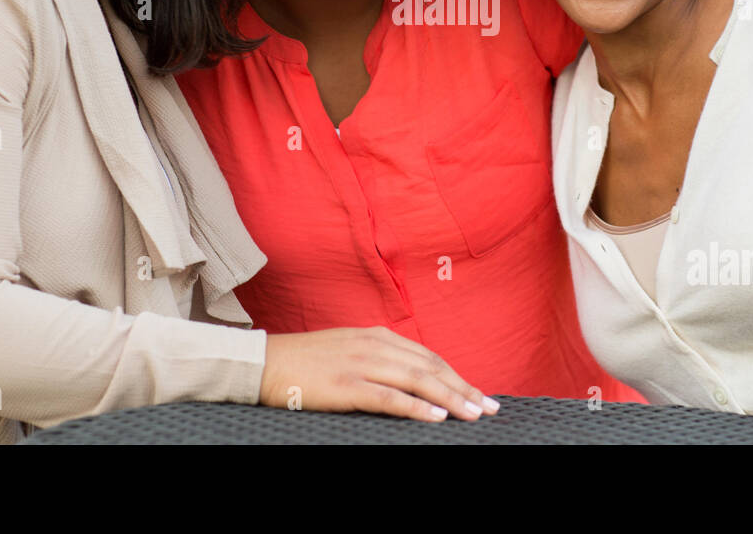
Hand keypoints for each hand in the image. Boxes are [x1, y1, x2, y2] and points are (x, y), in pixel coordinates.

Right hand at [260, 326, 500, 421]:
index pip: (428, 357)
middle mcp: (374, 345)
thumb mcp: (348, 350)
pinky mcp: (346, 385)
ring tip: (473, 414)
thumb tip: (410, 380)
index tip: (479, 394)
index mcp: (377, 336)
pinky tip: (436, 417)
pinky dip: (416, 407)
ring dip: (450, 398)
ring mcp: (361, 364)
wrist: (263, 362)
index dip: (457, 375)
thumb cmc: (304, 362)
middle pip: (431, 367)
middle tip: (489, 408)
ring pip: (417, 381)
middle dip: (464, 387)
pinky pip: (389, 397)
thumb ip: (378, 359)